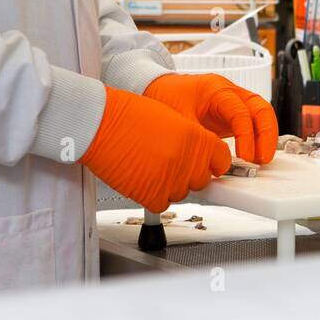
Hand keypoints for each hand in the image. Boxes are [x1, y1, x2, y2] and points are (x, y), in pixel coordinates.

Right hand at [80, 86, 230, 212]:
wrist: (99, 123)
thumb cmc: (127, 116)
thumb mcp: (171, 118)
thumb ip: (191, 139)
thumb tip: (200, 156)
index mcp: (197, 138)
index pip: (221, 161)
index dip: (212, 163)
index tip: (207, 165)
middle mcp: (187, 160)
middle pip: (201, 180)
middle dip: (188, 174)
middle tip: (169, 163)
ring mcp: (171, 179)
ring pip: (181, 193)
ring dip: (169, 185)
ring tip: (149, 166)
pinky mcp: (151, 194)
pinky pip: (161, 204)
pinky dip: (152, 196)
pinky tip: (141, 178)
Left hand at [144, 73, 277, 163]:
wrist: (156, 89)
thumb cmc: (164, 95)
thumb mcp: (177, 118)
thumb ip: (197, 138)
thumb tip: (213, 160)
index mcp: (216, 89)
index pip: (241, 112)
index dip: (246, 136)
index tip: (245, 157)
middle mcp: (229, 93)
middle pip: (261, 109)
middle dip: (267, 135)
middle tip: (263, 158)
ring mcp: (232, 103)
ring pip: (261, 115)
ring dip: (265, 138)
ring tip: (261, 159)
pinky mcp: (231, 116)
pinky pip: (252, 124)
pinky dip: (256, 139)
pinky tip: (253, 154)